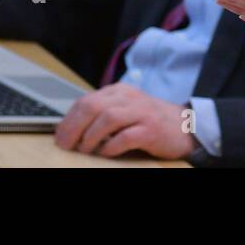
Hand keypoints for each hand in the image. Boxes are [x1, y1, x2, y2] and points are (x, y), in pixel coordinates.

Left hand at [54, 83, 196, 159]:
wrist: (185, 125)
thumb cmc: (150, 120)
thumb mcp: (125, 110)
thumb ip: (103, 114)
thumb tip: (71, 131)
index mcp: (119, 91)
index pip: (85, 100)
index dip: (68, 120)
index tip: (59, 137)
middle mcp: (129, 98)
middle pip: (93, 107)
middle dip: (74, 128)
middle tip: (65, 146)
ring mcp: (141, 112)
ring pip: (108, 118)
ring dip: (91, 137)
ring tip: (84, 150)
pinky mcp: (152, 129)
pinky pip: (126, 136)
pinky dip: (112, 146)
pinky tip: (106, 153)